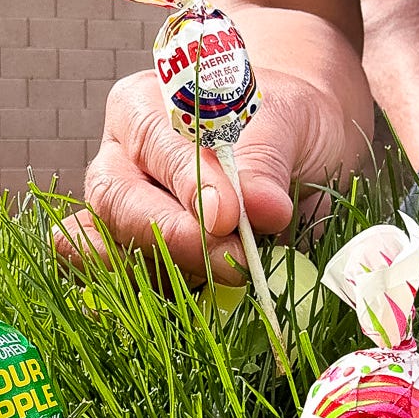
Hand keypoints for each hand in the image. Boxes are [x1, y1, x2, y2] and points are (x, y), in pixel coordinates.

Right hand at [53, 65, 367, 284]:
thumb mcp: (288, 123)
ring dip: (171, 274)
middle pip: (116, 205)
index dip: (187, 184)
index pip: (149, 145)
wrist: (302, 153)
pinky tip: (196, 307)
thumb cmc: (285, 122)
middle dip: (175, 238)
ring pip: (117, 253)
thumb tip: (262, 209)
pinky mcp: (143, 264)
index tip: (228, 217)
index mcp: (142, 110)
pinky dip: (163, 302)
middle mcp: (121, 163)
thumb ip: (266, 162)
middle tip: (234, 260)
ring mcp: (125, 218)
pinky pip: (133, 288)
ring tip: (232, 278)